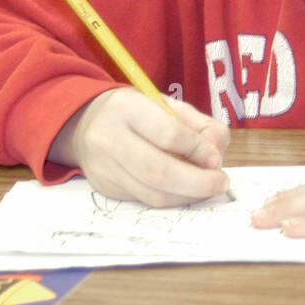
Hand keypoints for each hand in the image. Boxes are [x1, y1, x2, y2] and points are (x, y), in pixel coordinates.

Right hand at [56, 88, 230, 205]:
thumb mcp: (166, 105)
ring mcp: (104, 167)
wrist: (84, 123)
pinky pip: (145, 200)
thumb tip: (216, 155)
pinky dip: (172, 198)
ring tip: (208, 188)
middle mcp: (109, 138)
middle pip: (158, 170)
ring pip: (152, 193)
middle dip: (197, 182)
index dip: (198, 150)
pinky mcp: (105, 188)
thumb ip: (198, 126)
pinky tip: (186, 191)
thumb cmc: (135, 113)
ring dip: (188, 196)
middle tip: (220, 182)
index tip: (216, 159)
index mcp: (126, 108)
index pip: (168, 133)